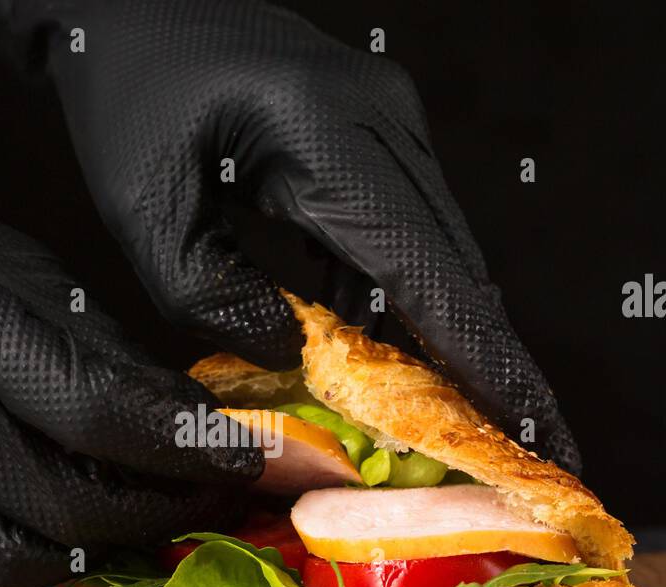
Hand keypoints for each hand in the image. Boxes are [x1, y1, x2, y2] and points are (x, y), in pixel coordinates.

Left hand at [0, 0, 580, 471]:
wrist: (133, 1)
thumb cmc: (127, 86)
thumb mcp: (144, 206)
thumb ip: (212, 296)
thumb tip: (295, 354)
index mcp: (331, 133)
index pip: (431, 273)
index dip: (488, 367)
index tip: (538, 439)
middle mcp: (384, 124)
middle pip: (458, 270)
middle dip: (492, 372)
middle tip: (525, 463)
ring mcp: (387, 126)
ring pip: (439, 257)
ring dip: (450, 346)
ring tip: (467, 434)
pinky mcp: (371, 139)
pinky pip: (403, 237)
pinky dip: (403, 308)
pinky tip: (397, 368)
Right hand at [0, 126, 259, 586]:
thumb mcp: (17, 271)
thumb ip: (103, 359)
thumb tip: (195, 434)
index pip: (98, 412)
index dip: (190, 452)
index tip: (259, 467)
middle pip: (59, 503)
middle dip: (157, 514)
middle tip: (211, 503)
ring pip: (7, 559)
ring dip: (93, 551)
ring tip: (138, 519)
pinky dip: (16, 554)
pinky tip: (46, 521)